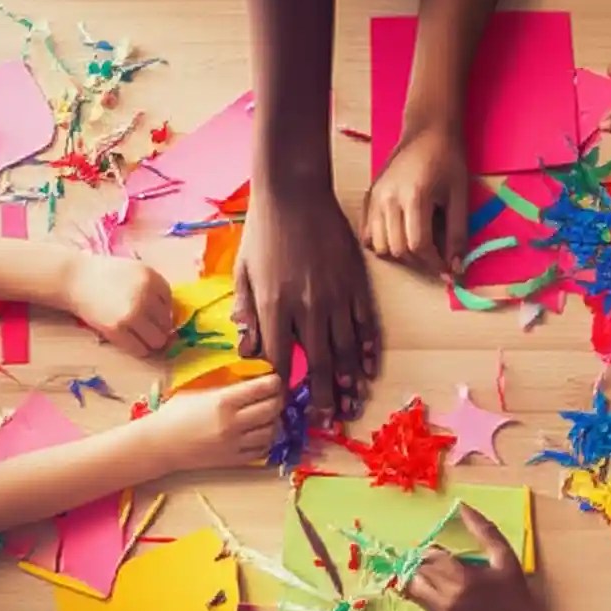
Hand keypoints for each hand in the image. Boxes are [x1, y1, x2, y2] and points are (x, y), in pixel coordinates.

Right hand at [66, 254, 173, 356]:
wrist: (74, 279)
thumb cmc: (106, 275)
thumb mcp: (136, 272)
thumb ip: (154, 289)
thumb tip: (170, 317)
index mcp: (153, 279)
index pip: (170, 305)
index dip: (162, 312)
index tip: (151, 314)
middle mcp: (146, 296)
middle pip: (166, 325)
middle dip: (159, 329)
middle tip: (146, 327)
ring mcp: (132, 314)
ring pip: (157, 340)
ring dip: (151, 342)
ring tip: (140, 336)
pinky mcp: (116, 329)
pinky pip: (139, 349)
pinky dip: (139, 349)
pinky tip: (131, 341)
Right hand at [140, 374, 283, 471]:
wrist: (159, 445)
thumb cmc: (174, 414)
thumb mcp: (198, 392)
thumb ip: (225, 388)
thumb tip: (250, 382)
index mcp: (223, 401)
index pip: (263, 388)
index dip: (274, 382)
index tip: (274, 379)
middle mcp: (233, 423)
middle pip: (272, 408)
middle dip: (278, 399)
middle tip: (274, 395)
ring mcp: (235, 444)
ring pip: (272, 431)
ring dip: (274, 420)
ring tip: (268, 415)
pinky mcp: (233, 460)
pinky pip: (262, 450)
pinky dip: (266, 440)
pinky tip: (260, 433)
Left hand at [232, 187, 378, 417]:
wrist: (295, 191)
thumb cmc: (263, 230)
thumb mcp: (242, 270)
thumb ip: (246, 311)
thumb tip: (248, 350)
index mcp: (275, 304)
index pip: (281, 358)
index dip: (285, 387)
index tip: (288, 407)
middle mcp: (308, 305)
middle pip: (318, 362)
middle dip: (322, 396)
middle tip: (327, 419)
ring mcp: (336, 295)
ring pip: (345, 348)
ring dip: (348, 381)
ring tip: (351, 405)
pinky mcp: (355, 283)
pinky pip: (365, 324)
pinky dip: (367, 349)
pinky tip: (368, 369)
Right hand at [363, 126, 468, 275]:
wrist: (428, 131)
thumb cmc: (448, 160)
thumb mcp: (460, 196)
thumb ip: (458, 234)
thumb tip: (456, 268)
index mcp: (414, 195)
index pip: (418, 245)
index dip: (434, 263)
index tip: (447, 269)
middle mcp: (388, 198)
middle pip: (398, 249)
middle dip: (419, 261)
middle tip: (436, 256)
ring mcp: (375, 197)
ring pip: (379, 246)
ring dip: (400, 253)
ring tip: (418, 244)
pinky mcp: (369, 197)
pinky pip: (367, 234)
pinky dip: (382, 243)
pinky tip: (399, 236)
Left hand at [404, 505, 542, 610]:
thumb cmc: (513, 590)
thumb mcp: (504, 556)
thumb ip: (483, 530)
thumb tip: (462, 507)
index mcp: (463, 578)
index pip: (431, 556)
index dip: (433, 548)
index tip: (443, 548)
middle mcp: (447, 596)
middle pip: (419, 570)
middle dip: (424, 560)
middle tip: (438, 557)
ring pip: (413, 586)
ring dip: (418, 574)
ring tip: (435, 570)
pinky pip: (418, 600)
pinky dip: (419, 588)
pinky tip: (434, 583)